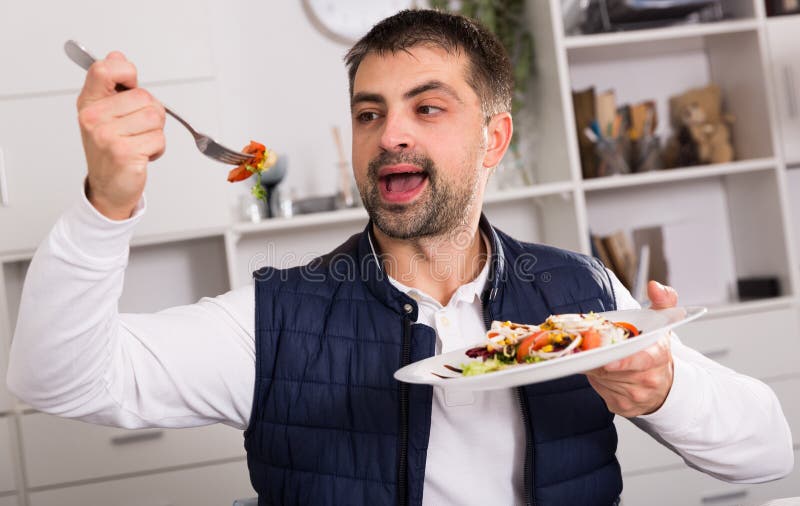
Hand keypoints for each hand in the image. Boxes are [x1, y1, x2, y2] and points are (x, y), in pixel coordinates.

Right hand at [77, 51, 165, 219]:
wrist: (109, 188)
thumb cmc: (110, 150)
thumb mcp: (105, 113)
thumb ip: (112, 85)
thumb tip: (117, 56)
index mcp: (89, 103)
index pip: (106, 69)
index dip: (127, 72)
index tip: (130, 86)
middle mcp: (94, 118)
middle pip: (146, 97)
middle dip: (151, 114)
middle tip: (135, 130)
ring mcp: (107, 136)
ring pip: (156, 118)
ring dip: (155, 133)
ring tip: (138, 143)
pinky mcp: (124, 153)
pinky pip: (159, 139)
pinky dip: (157, 149)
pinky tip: (141, 155)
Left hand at [585, 280, 678, 416]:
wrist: (665, 384)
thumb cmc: (655, 349)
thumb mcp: (662, 322)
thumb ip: (662, 300)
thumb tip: (655, 286)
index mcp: (659, 356)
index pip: (644, 360)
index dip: (625, 362)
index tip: (608, 361)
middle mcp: (650, 379)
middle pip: (614, 369)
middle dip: (598, 358)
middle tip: (585, 348)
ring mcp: (637, 396)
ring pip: (604, 379)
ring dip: (594, 367)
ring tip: (595, 355)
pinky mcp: (623, 407)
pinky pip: (601, 391)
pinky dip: (595, 380)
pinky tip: (600, 371)